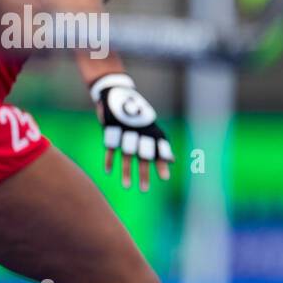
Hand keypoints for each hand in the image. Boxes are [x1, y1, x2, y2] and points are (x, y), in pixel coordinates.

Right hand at [90, 73, 173, 191]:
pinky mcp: (110, 129)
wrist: (116, 93)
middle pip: (143, 155)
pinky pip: (110, 147)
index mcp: (151, 131)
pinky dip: (109, 159)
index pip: (159, 149)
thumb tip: (173, 160)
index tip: (165, 178)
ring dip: (126, 171)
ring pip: (126, 155)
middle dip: (144, 172)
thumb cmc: (137, 116)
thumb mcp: (150, 127)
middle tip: (145, 189)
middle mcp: (140, 131)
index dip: (162, 163)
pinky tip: (109, 171)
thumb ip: (160, 145)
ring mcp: (125, 130)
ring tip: (127, 186)